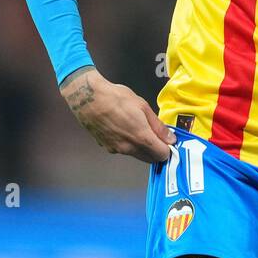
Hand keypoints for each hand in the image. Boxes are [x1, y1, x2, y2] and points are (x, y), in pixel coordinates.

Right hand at [59, 66, 173, 163]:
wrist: (88, 98)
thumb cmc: (116, 98)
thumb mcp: (142, 106)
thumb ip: (157, 126)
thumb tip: (170, 138)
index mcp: (141, 137)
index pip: (162, 155)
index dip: (168, 148)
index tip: (168, 140)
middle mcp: (129, 148)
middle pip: (150, 159)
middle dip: (156, 150)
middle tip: (157, 135)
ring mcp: (116, 149)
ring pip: (137, 155)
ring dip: (143, 148)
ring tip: (139, 128)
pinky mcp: (106, 147)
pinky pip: (124, 150)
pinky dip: (129, 144)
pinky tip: (125, 129)